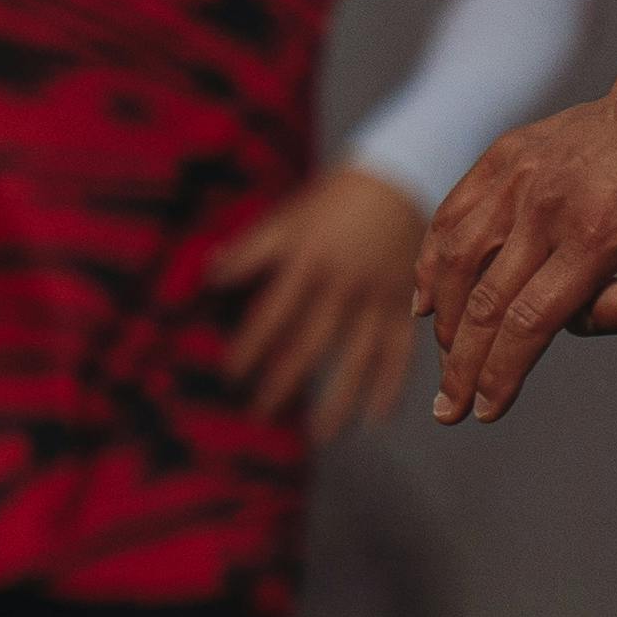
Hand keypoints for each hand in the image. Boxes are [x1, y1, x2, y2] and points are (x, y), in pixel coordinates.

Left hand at [202, 162, 434, 439]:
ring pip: (358, 358)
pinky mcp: (407, 306)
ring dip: (340, 400)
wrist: (400, 181)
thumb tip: (208, 277)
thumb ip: (251, 250)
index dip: (250, 349)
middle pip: (311, 345)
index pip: (272, 317)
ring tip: (321, 435)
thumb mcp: (288, 217)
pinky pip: (401, 352)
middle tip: (261, 415)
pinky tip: (378, 418)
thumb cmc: (333, 202)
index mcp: (308, 263)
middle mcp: (344, 287)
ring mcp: (380, 299)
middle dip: (284, 383)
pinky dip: (392, 386)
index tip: (231, 376)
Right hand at [413, 14, 616, 422]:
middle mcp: (547, 206)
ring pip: (457, 260)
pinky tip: (426, 301)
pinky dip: (432, 262)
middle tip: (448, 410)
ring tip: (447, 361)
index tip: (487, 410)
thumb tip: (573, 326)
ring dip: (444, 321)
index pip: (531, 323)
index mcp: (598, 238)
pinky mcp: (502, 157)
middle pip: (485, 303)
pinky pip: (452, 216)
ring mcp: (518, 177)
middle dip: (462, 366)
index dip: (503, 373)